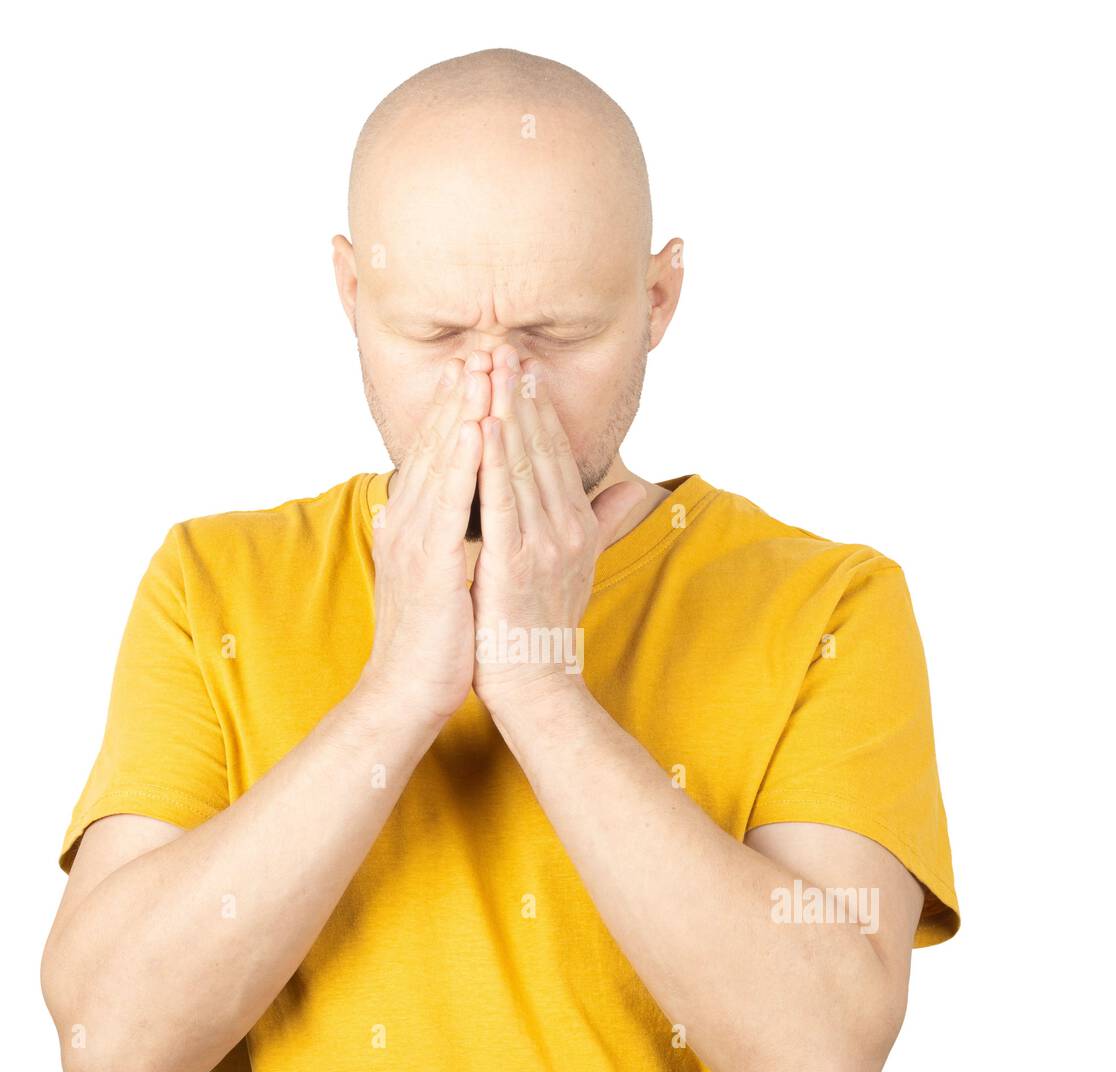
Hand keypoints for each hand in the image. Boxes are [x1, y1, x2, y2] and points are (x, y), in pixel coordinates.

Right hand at [360, 352, 491, 724]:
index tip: (488, 365)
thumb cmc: (443, 638)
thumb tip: (490, 509)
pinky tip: (471, 427)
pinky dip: (457, 462)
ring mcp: (413, 539)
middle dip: (462, 392)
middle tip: (486, 341)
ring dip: (460, 410)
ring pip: (439, 462)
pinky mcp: (425, 564)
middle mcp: (409, 520)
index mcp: (419, 522)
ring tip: (481, 364)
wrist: (410, 693)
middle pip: (437, 443)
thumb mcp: (460, 575)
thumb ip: (475, 534)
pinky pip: (445, 504)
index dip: (462, 405)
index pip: (442, 452)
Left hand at [470, 347, 642, 713]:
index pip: (553, 454)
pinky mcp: (515, 561)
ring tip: (490, 364)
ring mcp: (542, 543)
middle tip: (503, 342)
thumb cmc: (542, 630)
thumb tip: (634, 489)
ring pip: (521, 463)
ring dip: (505, 410)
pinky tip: (481, 423)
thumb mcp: (580, 568)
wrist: (535, 686)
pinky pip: (501, 499)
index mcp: (574, 526)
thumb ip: (601, 523)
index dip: (537, 407)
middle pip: (539, 447)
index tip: (520, 364)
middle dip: (519, 393)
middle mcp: (565, 528)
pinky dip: (491, 458)